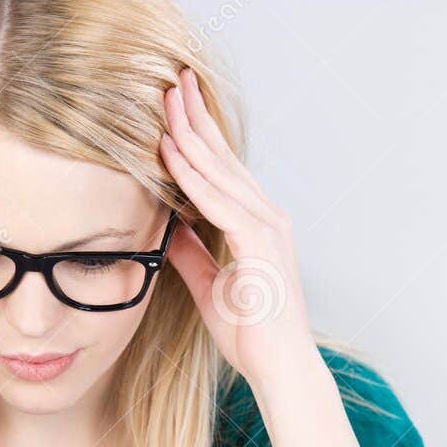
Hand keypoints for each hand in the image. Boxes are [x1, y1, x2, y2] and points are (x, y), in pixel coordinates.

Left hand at [158, 66, 315, 385]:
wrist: (280, 366)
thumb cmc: (252, 334)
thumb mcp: (209, 286)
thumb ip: (192, 254)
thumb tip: (171, 228)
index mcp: (257, 224)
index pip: (222, 169)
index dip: (198, 135)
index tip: (174, 106)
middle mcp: (267, 216)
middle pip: (223, 156)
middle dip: (196, 117)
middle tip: (172, 79)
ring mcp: (267, 226)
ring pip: (220, 171)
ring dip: (190, 134)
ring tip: (166, 101)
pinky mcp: (260, 243)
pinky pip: (218, 201)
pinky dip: (192, 176)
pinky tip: (170, 153)